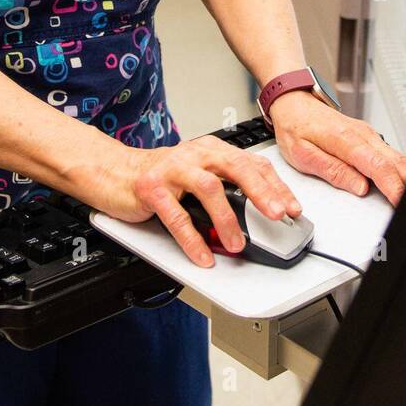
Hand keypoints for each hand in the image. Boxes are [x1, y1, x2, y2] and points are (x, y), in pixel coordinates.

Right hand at [105, 134, 302, 267]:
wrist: (114, 173)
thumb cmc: (161, 177)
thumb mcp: (198, 175)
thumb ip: (226, 188)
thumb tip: (260, 213)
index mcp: (212, 150)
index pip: (251, 164)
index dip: (275, 186)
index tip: (292, 208)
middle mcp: (195, 154)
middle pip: (236, 167)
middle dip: (261, 193)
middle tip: (278, 216)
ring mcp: (173, 168)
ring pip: (209, 189)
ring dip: (227, 219)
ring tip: (237, 244)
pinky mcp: (152, 187)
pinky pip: (176, 216)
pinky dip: (192, 239)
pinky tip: (203, 255)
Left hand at [268, 90, 405, 204]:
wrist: (294, 104)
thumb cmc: (295, 127)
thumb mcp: (303, 155)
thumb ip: (333, 171)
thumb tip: (360, 187)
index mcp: (346, 139)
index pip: (378, 166)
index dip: (393, 186)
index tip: (399, 202)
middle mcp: (363, 135)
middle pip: (396, 161)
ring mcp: (369, 135)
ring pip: (398, 157)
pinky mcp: (369, 138)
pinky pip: (392, 155)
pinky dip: (400, 171)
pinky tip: (401, 184)